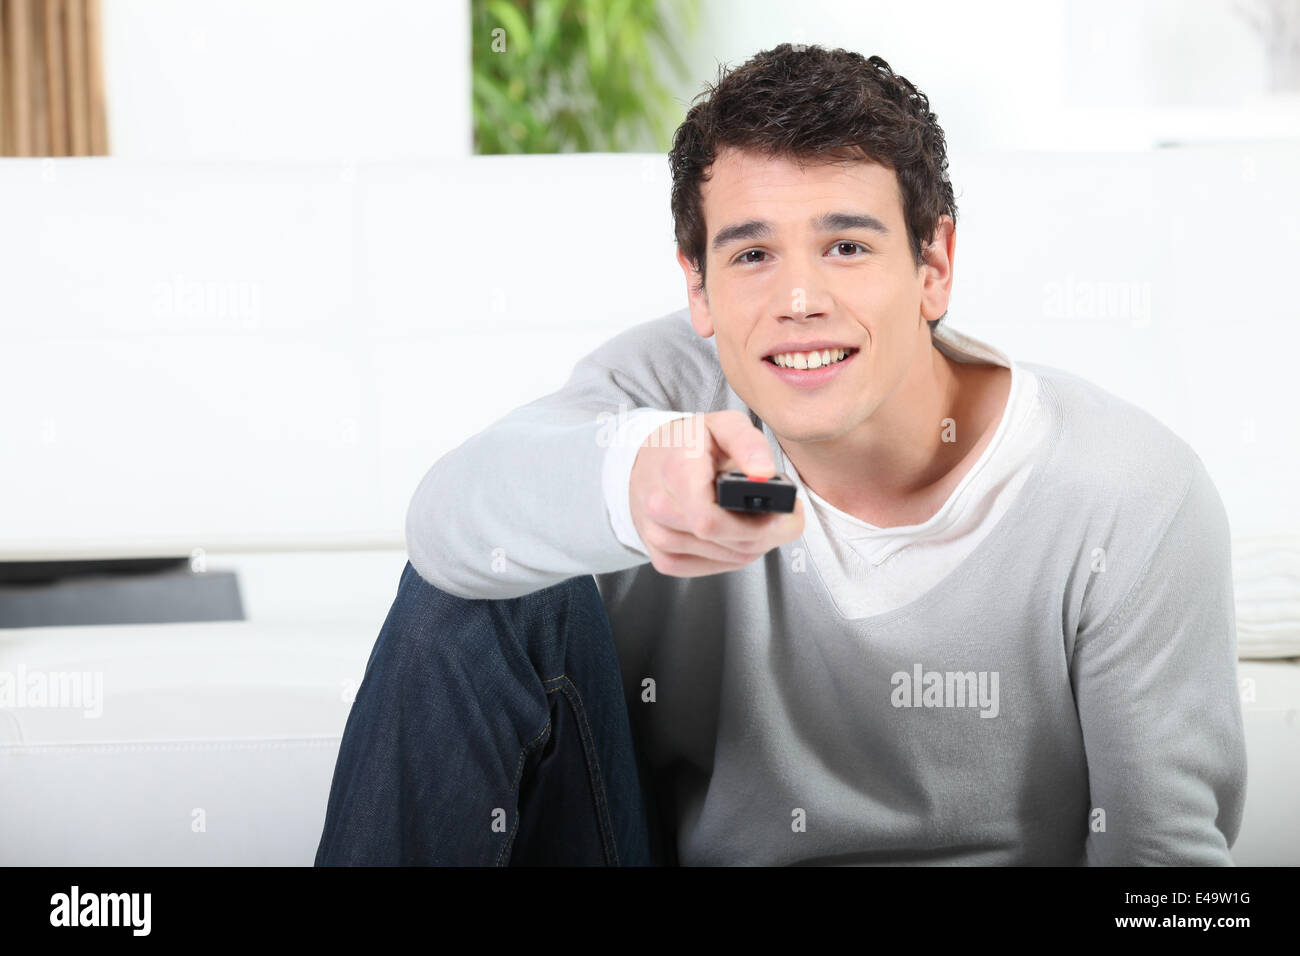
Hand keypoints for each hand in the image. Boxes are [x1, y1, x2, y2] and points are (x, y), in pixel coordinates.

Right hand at [629, 410, 804, 577]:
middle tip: (784, 514)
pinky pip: (714, 569)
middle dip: (768, 532)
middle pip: (730, 542)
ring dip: (756, 543)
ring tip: (760, 518)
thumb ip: (748, 443)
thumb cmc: (687, 443)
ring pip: (729, 558)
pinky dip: (735, 555)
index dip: (757, 523)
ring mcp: (659, 537)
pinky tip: (737, 533)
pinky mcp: (664, 558)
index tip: (785, 512)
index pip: (711, 520)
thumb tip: (765, 473)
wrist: (650, 462)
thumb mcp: (722, 425)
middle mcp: (660, 509)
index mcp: (675, 473)